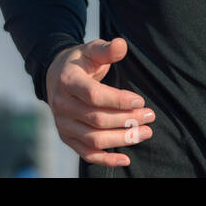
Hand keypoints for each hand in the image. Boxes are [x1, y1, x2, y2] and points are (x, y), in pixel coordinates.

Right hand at [44, 38, 154, 166]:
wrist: (55, 75)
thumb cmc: (80, 62)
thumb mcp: (91, 50)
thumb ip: (106, 49)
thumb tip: (122, 45)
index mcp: (67, 81)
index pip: (94, 95)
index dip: (118, 101)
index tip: (140, 100)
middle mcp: (61, 104)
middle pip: (97, 119)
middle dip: (127, 119)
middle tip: (150, 115)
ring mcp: (62, 123)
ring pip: (94, 139)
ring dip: (122, 139)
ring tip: (146, 132)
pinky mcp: (67, 137)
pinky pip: (86, 153)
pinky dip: (106, 160)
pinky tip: (125, 159)